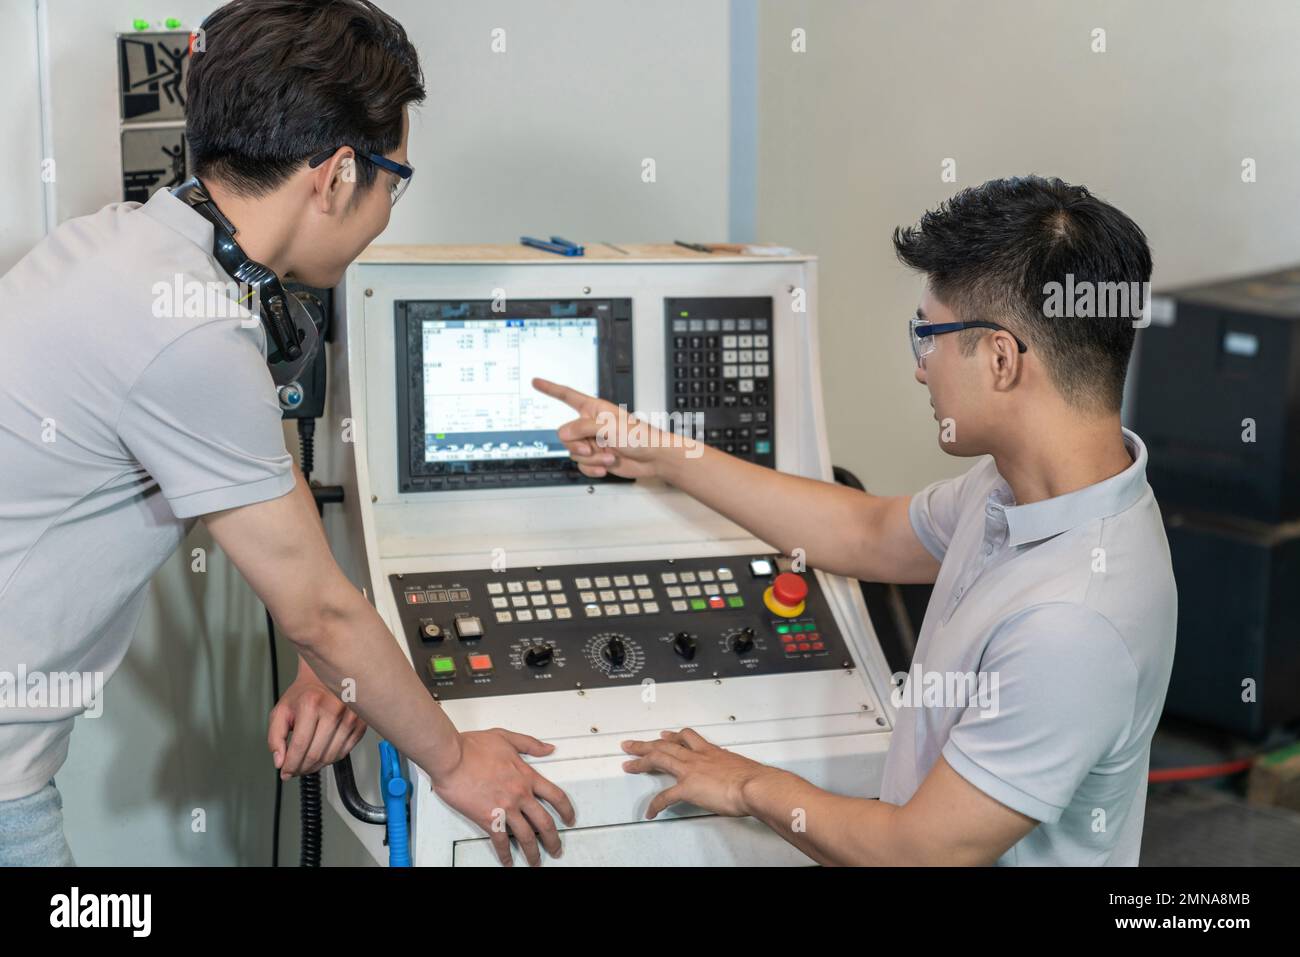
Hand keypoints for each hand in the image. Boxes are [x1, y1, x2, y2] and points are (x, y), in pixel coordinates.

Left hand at [268, 670, 365, 779]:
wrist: (326, 678)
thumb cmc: (304, 694)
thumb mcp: (281, 711)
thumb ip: (275, 737)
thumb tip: (280, 761)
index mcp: (311, 703)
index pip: (300, 745)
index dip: (290, 764)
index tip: (285, 772)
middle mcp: (333, 709)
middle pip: (316, 754)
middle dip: (301, 768)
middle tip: (294, 770)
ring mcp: (350, 716)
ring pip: (331, 757)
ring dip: (316, 766)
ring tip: (307, 762)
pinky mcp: (360, 723)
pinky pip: (344, 752)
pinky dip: (331, 758)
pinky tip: (322, 753)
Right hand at [433, 728, 575, 866]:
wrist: (450, 757)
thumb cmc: (472, 747)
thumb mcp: (506, 738)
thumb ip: (530, 744)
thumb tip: (547, 748)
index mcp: (526, 775)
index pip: (556, 796)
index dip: (567, 811)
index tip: (569, 819)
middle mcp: (519, 794)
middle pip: (545, 823)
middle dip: (553, 840)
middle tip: (556, 849)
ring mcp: (505, 808)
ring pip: (526, 837)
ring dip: (533, 853)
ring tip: (535, 861)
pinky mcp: (487, 819)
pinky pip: (500, 842)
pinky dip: (505, 855)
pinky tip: (508, 861)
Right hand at [532, 377, 695, 479]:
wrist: (653, 458)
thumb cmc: (640, 436)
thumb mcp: (607, 427)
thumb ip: (581, 428)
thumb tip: (563, 434)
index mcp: (594, 409)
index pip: (567, 395)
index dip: (550, 389)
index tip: (536, 382)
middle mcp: (591, 425)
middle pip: (566, 435)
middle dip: (578, 445)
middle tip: (591, 447)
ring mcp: (594, 442)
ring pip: (574, 453)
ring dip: (591, 458)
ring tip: (609, 456)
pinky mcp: (597, 458)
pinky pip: (582, 466)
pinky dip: (593, 468)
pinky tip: (606, 465)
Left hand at [622, 728, 786, 818]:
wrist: (753, 785)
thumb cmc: (753, 778)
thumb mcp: (741, 767)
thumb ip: (734, 769)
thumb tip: (738, 774)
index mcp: (710, 751)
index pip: (685, 739)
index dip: (671, 737)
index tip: (664, 735)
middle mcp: (697, 757)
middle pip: (664, 745)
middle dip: (645, 744)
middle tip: (631, 744)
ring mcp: (690, 771)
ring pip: (658, 759)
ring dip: (640, 762)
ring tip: (628, 765)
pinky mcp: (687, 788)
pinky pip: (665, 797)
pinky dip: (655, 804)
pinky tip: (650, 811)